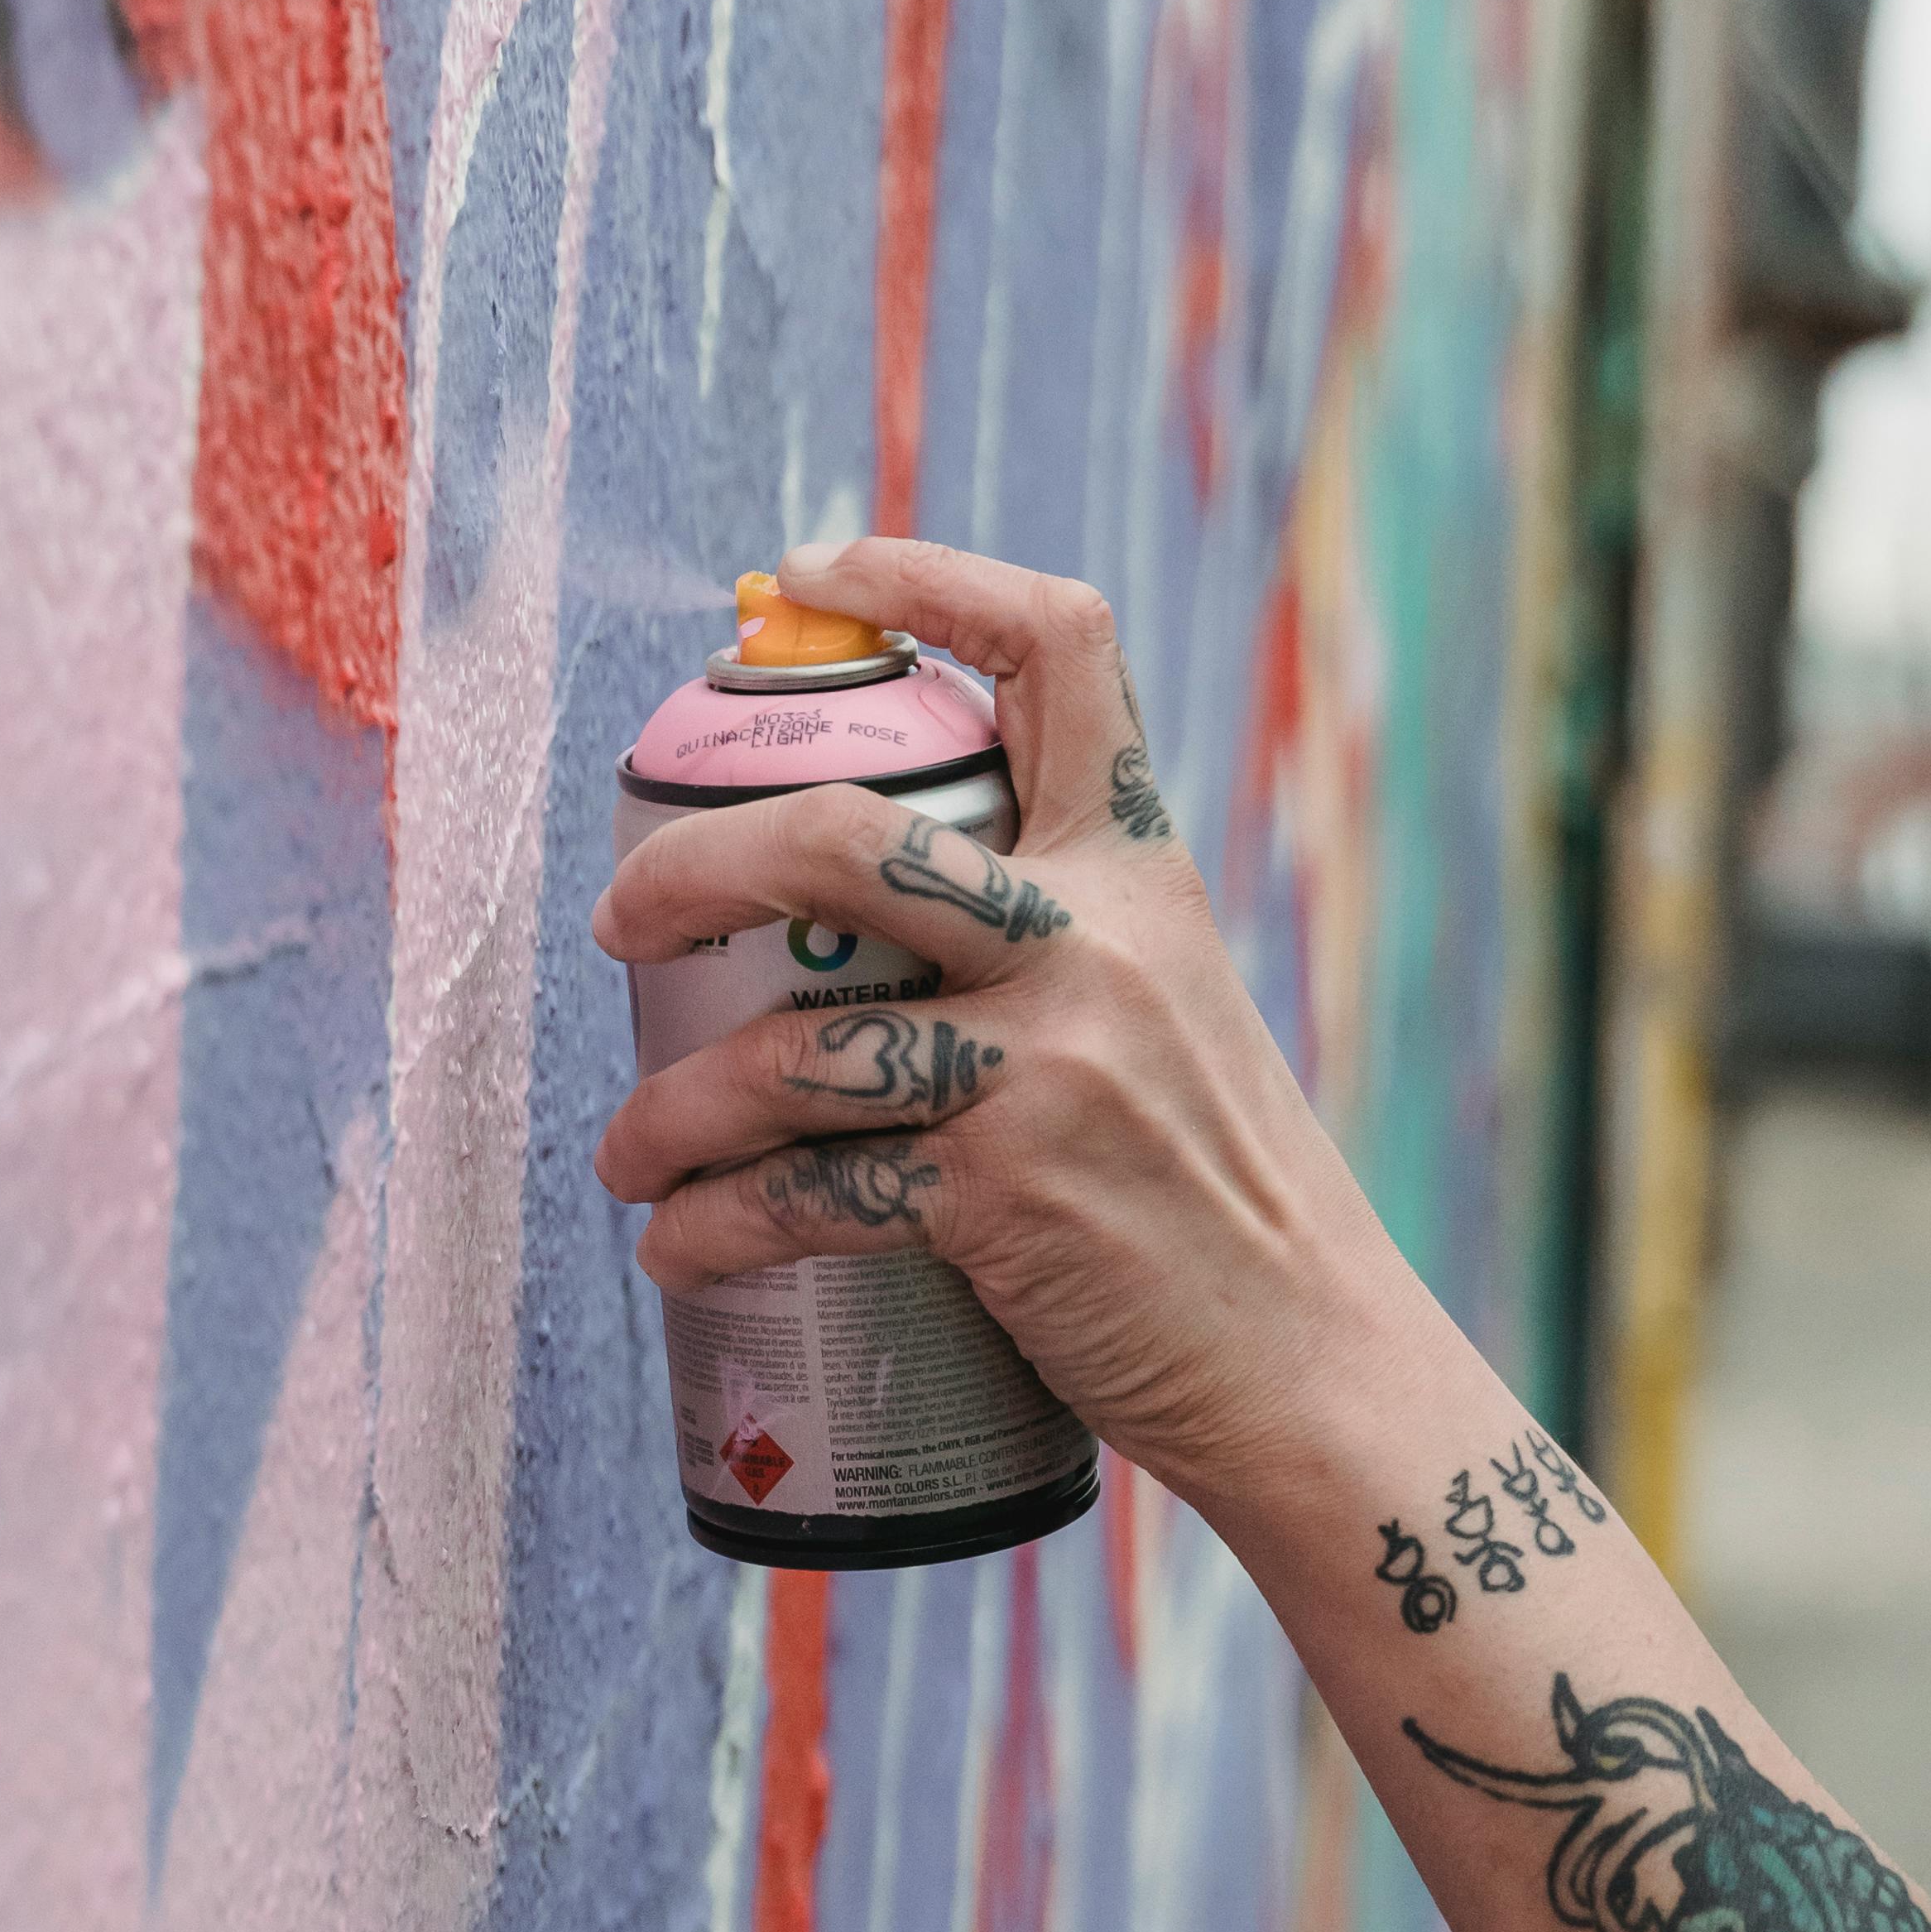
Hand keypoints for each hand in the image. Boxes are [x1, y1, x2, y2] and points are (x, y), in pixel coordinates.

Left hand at [590, 537, 1422, 1523]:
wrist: (1308, 1362)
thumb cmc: (1215, 1200)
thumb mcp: (1171, 1015)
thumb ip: (1057, 942)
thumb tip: (876, 916)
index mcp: (1142, 870)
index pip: (1058, 647)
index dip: (925, 574)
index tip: (808, 569)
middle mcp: (1097, 943)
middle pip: (845, 834)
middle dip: (697, 864)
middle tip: (623, 916)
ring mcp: (1050, 1067)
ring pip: (793, 1044)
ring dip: (672, 1106)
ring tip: (628, 1152)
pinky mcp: (1005, 1195)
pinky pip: (807, 1192)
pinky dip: (715, 1223)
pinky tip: (679, 1248)